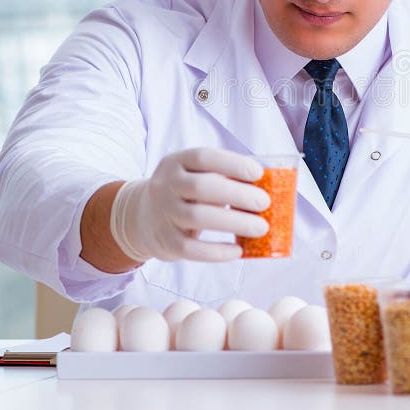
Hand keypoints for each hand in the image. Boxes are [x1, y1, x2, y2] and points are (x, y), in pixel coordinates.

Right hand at [109, 148, 269, 262]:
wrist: (142, 215)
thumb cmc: (187, 192)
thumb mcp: (197, 175)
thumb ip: (224, 177)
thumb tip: (267, 188)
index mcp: (177, 162)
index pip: (203, 157)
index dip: (232, 164)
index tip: (258, 173)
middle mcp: (165, 184)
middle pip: (201, 187)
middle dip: (238, 195)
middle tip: (264, 203)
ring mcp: (162, 212)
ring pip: (197, 218)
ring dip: (234, 223)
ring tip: (260, 228)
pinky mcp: (164, 240)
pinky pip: (190, 248)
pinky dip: (216, 251)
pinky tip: (238, 251)